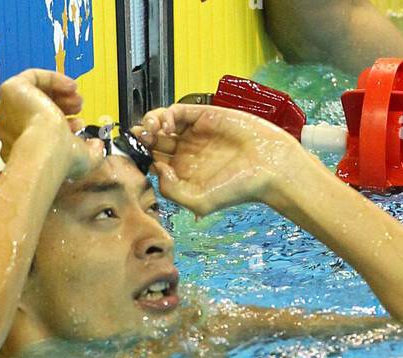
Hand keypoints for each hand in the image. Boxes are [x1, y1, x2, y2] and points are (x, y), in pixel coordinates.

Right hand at [0, 69, 103, 179]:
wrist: (46, 151)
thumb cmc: (60, 161)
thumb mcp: (83, 159)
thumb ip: (92, 152)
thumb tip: (98, 145)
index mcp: (23, 144)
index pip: (40, 126)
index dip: (63, 122)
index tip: (79, 123)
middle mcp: (11, 127)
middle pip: (36, 108)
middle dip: (62, 106)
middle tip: (79, 107)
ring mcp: (9, 108)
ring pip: (34, 92)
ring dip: (59, 93)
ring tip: (78, 99)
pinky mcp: (10, 90)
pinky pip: (33, 77)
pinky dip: (54, 78)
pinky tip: (71, 86)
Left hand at [133, 104, 310, 214]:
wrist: (266, 166)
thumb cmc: (238, 189)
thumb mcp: (199, 202)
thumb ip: (172, 191)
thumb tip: (155, 169)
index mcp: (185, 176)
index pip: (153, 163)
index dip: (141, 159)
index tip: (136, 158)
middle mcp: (187, 154)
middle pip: (154, 143)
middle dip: (141, 140)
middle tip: (138, 140)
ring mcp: (194, 134)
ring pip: (161, 125)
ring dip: (150, 124)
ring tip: (150, 130)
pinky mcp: (203, 115)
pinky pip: (176, 111)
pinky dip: (165, 114)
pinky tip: (166, 125)